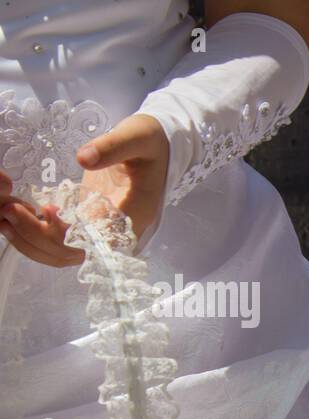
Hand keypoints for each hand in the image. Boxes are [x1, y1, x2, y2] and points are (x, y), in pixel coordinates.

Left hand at [0, 113, 167, 266]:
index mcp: (132, 216)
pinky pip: (58, 241)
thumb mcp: (136, 137)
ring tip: (5, 213)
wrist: (157, 147)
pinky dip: (34, 234)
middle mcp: (115, 232)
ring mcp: (99, 230)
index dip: (65, 233)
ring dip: (30, 240)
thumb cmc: (151, 143)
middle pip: (72, 254)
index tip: (44, 208)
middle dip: (37, 237)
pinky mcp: (86, 222)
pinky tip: (15, 214)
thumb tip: (83, 159)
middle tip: (9, 208)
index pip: (94, 240)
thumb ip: (112, 147)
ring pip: (61, 253)